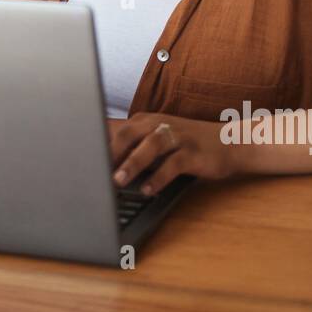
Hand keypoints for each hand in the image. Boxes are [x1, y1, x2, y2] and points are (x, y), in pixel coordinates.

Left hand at [107, 113, 236, 193]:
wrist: (230, 142)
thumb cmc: (186, 144)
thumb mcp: (156, 139)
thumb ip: (131, 146)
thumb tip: (99, 161)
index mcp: (145, 121)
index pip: (116, 129)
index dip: (97, 144)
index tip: (81, 162)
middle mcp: (159, 124)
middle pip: (129, 133)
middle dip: (110, 151)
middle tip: (94, 171)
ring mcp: (178, 137)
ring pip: (151, 146)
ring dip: (132, 163)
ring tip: (118, 181)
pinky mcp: (193, 153)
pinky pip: (174, 165)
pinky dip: (159, 178)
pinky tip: (149, 190)